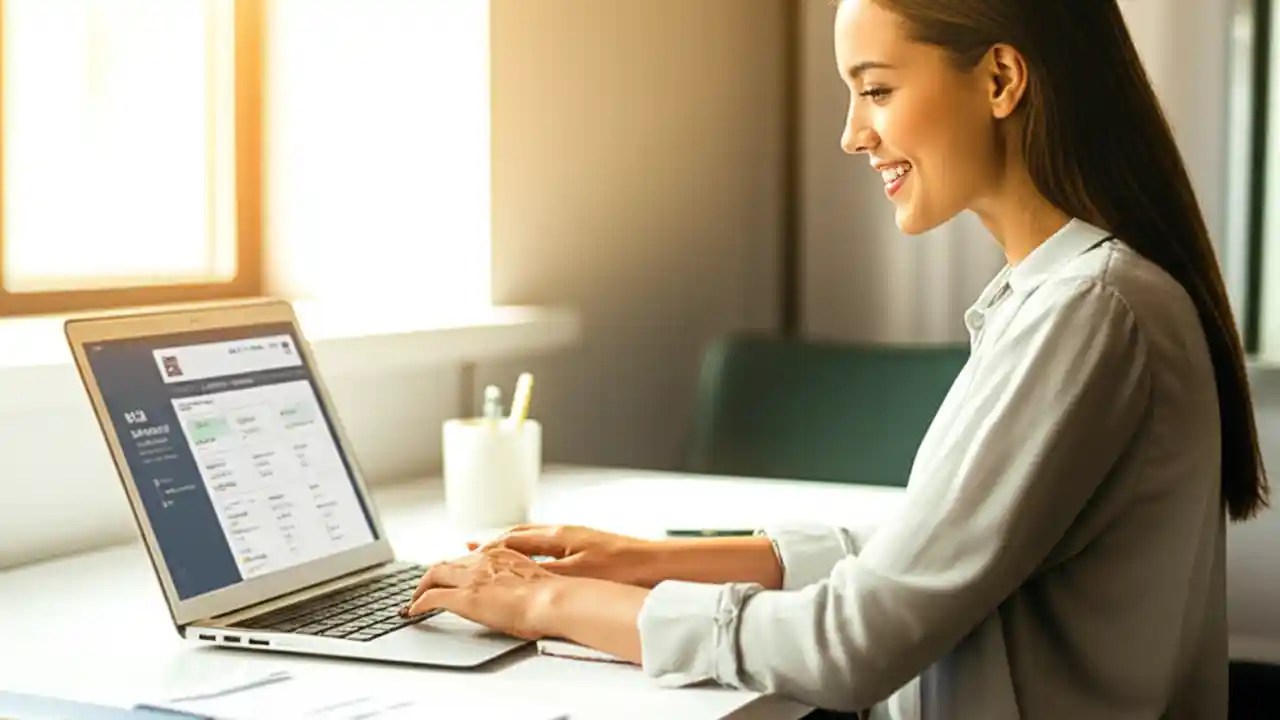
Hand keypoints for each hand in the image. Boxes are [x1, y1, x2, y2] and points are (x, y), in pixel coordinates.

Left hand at [404, 548, 565, 639]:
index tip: (451, 570)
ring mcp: (470, 578)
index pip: (469, 557)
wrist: (551, 600)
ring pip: (434, 575)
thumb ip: (520, 576)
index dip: (457, 565)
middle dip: (434, 575)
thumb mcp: (534, 577)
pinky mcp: (463, 597)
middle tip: (425, 586)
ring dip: (422, 587)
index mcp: (500, 554)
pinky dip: (418, 604)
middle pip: (447, 563)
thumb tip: (519, 586)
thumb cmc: (551, 595)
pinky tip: (412, 612)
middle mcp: (482, 561)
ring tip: (415, 598)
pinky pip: (432, 598)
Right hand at [472, 524, 657, 586]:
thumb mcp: (578, 574)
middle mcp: (564, 533)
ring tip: (494, 553)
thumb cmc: (623, 566)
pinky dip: (531, 554)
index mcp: (558, 535)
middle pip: (519, 535)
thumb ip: (546, 574)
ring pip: (533, 541)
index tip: (467, 553)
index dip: (487, 547)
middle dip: (494, 543)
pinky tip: (532, 563)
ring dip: (511, 547)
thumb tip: (517, 576)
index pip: (512, 538)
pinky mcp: (586, 549)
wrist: (657, 563)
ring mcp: (575, 539)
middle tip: (471, 548)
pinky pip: (548, 548)